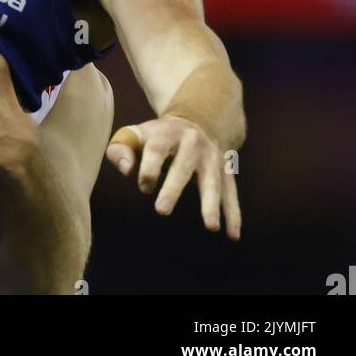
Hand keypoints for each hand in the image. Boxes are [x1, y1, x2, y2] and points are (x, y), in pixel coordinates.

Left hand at [106, 117, 241, 239]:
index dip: (149, 167)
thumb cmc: (157, 137)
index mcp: (167, 132)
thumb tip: (127, 170)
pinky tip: (233, 235)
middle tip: (161, 211)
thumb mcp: (136, 135)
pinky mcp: (225, 170)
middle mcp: (192, 142)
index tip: (144, 187)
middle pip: (182, 166)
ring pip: (212, 181)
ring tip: (211, 227)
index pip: (157, 148)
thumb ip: (121, 149)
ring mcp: (212, 157)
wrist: (196, 120)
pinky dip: (233, 214)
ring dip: (211, 204)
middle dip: (172, 188)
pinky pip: (230, 193)